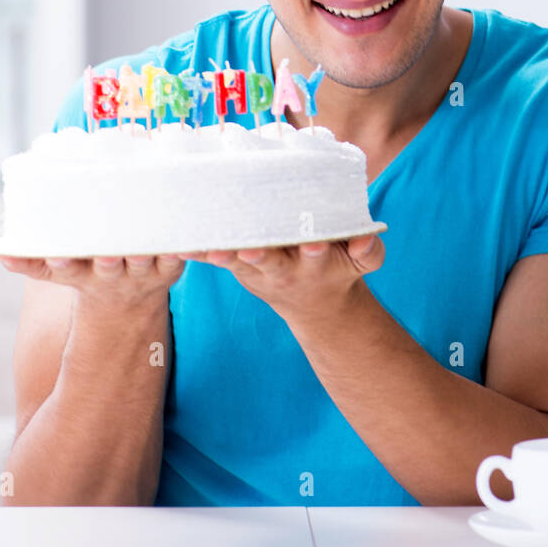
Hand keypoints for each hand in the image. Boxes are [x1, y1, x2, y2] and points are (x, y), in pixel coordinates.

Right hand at [0, 252, 184, 310]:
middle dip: (106, 258)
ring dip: (145, 250)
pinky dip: (184, 247)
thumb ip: (30, 260)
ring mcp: (143, 270)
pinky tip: (184, 232)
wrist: (129, 304)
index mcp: (84, 275)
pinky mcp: (171, 265)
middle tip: (104, 251)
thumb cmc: (88, 273)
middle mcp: (113, 273)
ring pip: (145, 258)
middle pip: (109, 265)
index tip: (59, 258)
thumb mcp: (58, 273)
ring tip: (143, 240)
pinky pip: (180, 255)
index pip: (69, 270)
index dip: (64, 264)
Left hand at [175, 234, 383, 327]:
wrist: (316, 303)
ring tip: (209, 250)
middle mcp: (285, 268)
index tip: (316, 245)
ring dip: (224, 255)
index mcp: (316, 261)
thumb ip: (368, 251)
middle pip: (272, 262)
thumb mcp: (362, 262)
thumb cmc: (339, 265)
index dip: (318, 249)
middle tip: (252, 251)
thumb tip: (365, 243)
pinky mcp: (238, 267)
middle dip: (263, 256)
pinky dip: (197, 252)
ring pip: (239, 262)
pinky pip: (215, 257)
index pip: (318, 252)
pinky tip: (179, 245)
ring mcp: (259, 270)